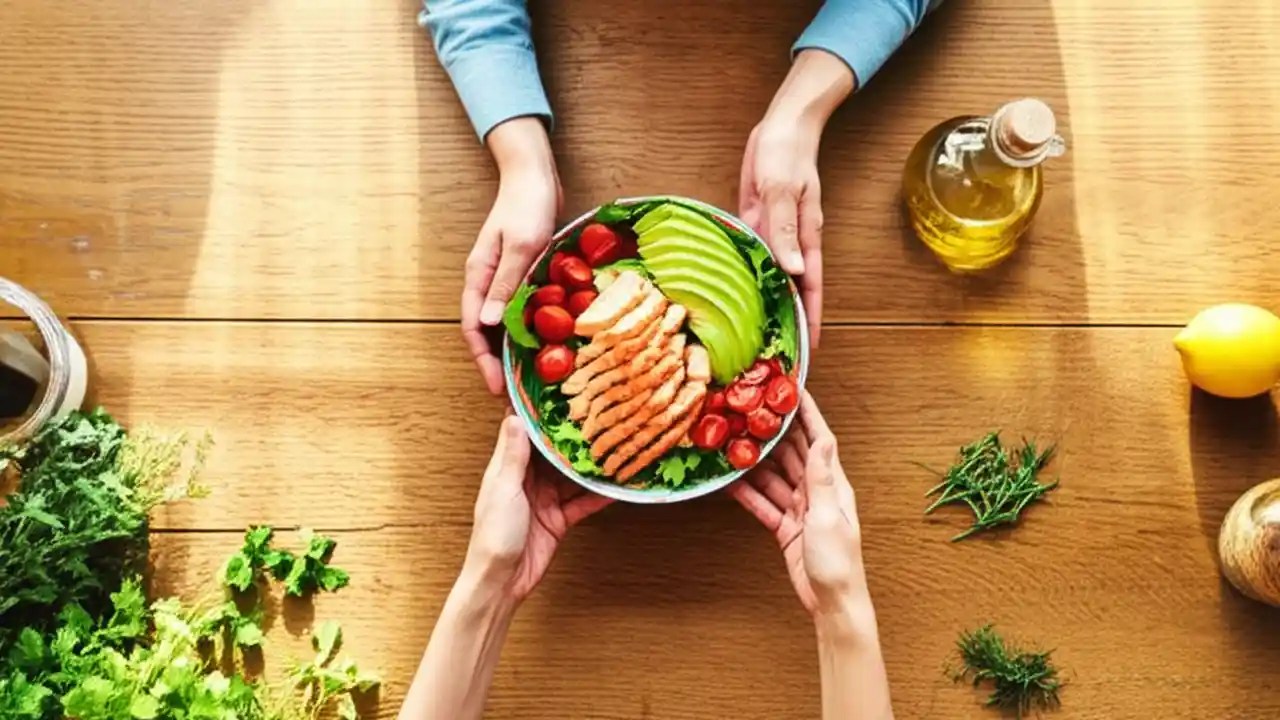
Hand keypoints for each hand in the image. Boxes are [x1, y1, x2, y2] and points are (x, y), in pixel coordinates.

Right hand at [463, 118, 562, 393]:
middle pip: (487, 331)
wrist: (536, 175)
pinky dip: (532, 328)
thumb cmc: (527, 205)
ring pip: (506, 323)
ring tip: (532, 377)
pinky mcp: (524, 274)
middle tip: (516, 393)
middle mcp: (488, 281)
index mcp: (479, 276)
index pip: (472, 327)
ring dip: (516, 349)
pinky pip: (524, 309)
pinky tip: (550, 343)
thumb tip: (488, 323)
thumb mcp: (521, 246)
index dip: (483, 360)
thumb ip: (506, 284)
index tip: (497, 387)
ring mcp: (506, 278)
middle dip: (498, 363)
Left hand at [465, 416, 613, 602]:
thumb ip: (513, 456)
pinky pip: (582, 502)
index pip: (525, 434)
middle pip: (553, 453)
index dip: (539, 415)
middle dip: (573, 438)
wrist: (501, 581)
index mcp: (508, 468)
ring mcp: (544, 500)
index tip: (559, 393)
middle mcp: (527, 480)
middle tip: (598, 417)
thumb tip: (515, 417)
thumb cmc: (493, 536)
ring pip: (572, 476)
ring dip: (590, 465)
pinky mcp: (558, 520)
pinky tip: (615, 485)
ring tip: (613, 447)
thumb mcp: (503, 489)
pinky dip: (598, 494)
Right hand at [728, 391, 863, 617]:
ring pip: (774, 477)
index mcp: (833, 485)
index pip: (820, 439)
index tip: (793, 389)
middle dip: (775, 432)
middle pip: (793, 454)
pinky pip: (764, 503)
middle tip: (751, 411)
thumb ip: (821, 478)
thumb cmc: (839, 562)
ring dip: (755, 462)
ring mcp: (800, 509)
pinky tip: (731, 482)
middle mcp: (817, 492)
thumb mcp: (829, 516)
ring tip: (733, 443)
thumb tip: (823, 439)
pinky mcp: (785, 527)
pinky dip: (748, 493)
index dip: (808, 414)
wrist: (832, 602)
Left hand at [739, 115, 823, 346]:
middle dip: (786, 317)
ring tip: (751, 331)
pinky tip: (732, 290)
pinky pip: (750, 254)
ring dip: (763, 298)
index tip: (811, 347)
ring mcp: (773, 233)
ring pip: (769, 274)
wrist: (781, 126)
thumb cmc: (787, 154)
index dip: (810, 317)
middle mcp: (790, 241)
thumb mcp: (782, 191)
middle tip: (776, 350)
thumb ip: (784, 230)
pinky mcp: (755, 222)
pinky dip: (744, 273)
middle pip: (790, 287)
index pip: (810, 286)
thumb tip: (793, 270)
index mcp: (805, 237)